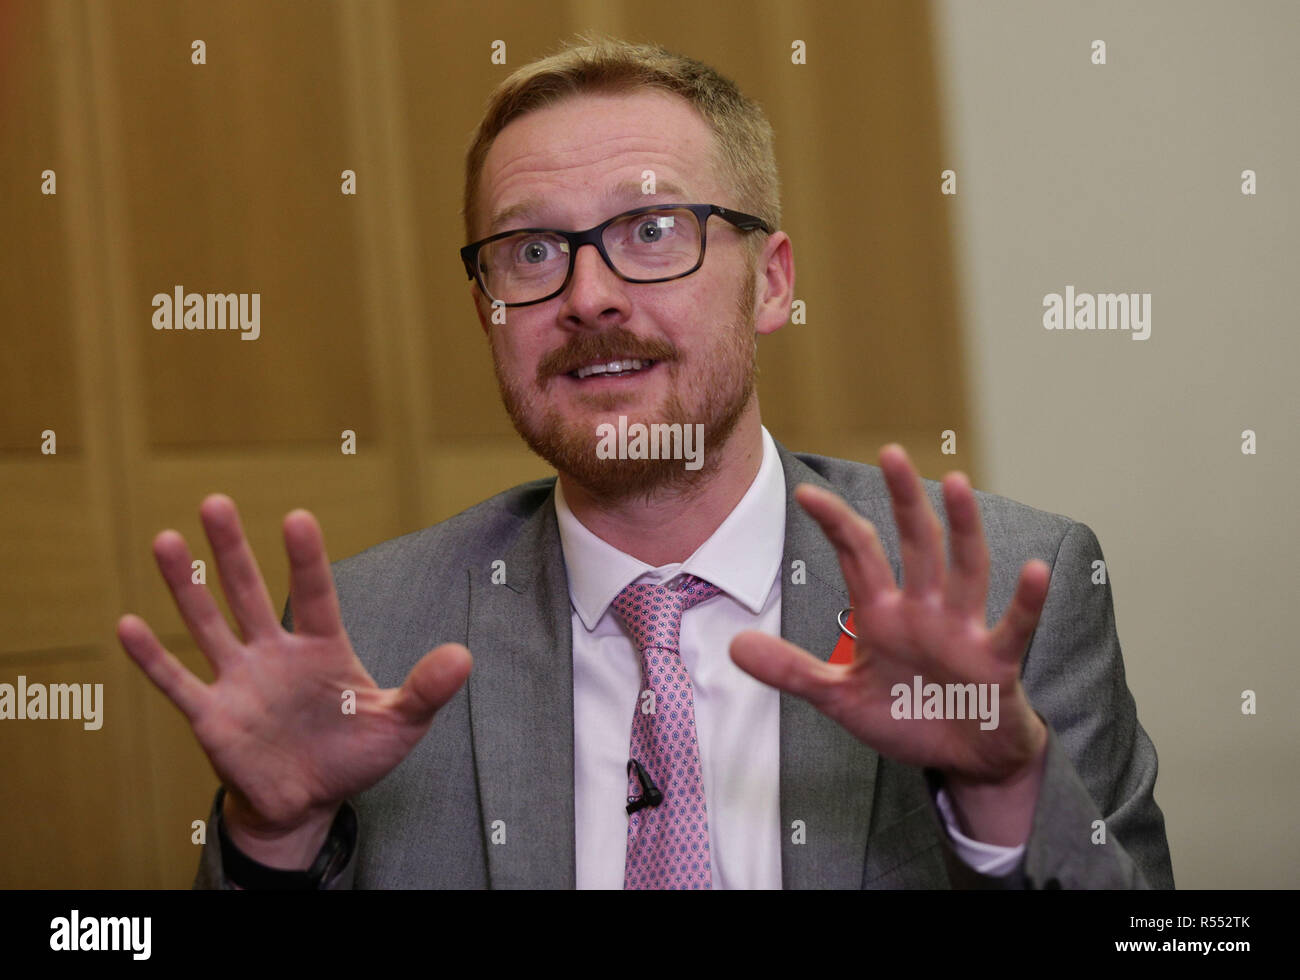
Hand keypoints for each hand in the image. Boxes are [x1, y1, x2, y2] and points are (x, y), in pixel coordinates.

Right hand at [117, 495, 471, 862]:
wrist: (309, 801)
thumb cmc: (355, 754)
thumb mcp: (400, 723)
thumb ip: (426, 689)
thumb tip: (464, 656)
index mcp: (322, 647)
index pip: (316, 593)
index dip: (306, 558)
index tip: (297, 517)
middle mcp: (275, 653)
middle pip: (250, 592)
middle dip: (232, 550)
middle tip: (215, 500)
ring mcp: (239, 680)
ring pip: (208, 624)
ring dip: (187, 587)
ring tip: (166, 540)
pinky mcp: (211, 715)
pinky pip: (177, 682)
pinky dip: (152, 657)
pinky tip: (127, 624)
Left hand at [730, 445, 1049, 837]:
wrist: (964, 759)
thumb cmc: (908, 718)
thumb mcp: (840, 699)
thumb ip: (793, 671)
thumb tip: (733, 647)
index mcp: (884, 614)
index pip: (859, 555)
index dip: (836, 524)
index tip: (807, 494)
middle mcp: (924, 610)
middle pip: (914, 544)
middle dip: (902, 500)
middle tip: (890, 452)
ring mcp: (963, 630)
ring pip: (964, 568)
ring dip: (961, 528)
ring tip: (955, 483)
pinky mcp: (997, 660)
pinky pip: (1014, 626)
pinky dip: (1026, 601)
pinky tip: (1033, 569)